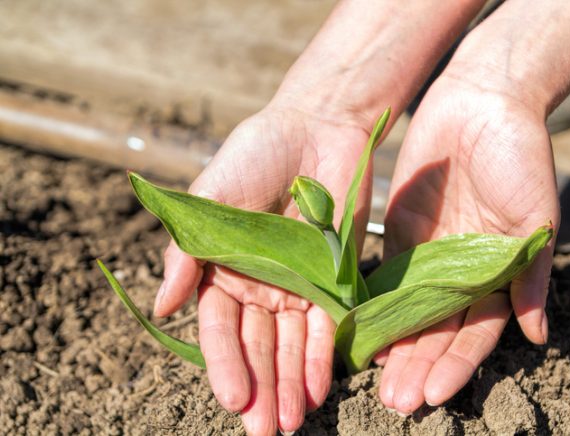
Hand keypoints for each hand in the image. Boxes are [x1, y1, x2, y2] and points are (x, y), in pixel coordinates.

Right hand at [154, 105, 373, 434]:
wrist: (316, 127)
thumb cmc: (254, 154)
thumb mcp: (211, 197)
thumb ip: (186, 251)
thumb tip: (160, 307)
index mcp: (219, 269)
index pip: (218, 329)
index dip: (224, 364)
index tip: (232, 399)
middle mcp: (255, 285)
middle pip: (255, 346)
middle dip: (260, 388)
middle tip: (264, 431)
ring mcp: (294, 284)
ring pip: (289, 345)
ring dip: (291, 384)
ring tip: (292, 422)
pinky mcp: (332, 278)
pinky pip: (326, 325)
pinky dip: (323, 357)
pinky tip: (321, 389)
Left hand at [377, 74, 559, 414]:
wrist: (481, 102)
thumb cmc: (520, 156)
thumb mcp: (535, 215)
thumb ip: (532, 274)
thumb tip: (537, 335)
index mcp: (499, 276)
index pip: (476, 333)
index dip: (457, 364)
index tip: (435, 393)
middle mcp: (461, 275)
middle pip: (437, 332)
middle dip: (418, 365)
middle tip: (396, 400)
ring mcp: (428, 258)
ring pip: (406, 313)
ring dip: (391, 345)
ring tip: (371, 377)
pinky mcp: (398, 236)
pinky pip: (382, 278)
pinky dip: (369, 306)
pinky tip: (352, 330)